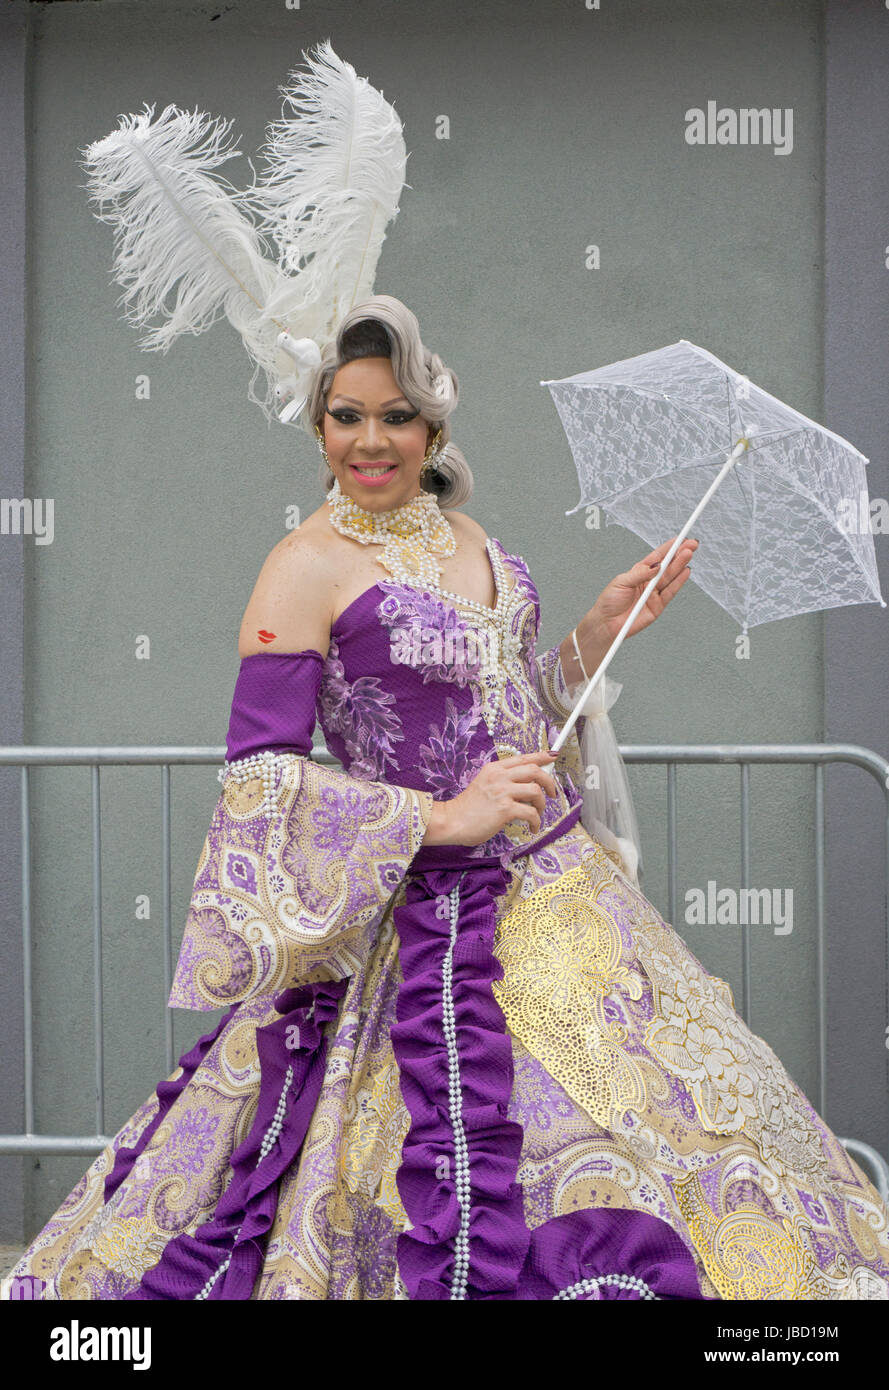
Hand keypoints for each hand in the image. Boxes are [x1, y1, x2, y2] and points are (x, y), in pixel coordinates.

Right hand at [423, 750, 558, 846]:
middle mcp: (499, 776)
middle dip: (549, 781)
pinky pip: (531, 813)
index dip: (542, 756)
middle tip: (552, 793)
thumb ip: (502, 781)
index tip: (554, 756)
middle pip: (535, 770)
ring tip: (537, 813)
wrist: (451, 821)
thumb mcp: (484, 784)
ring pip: (536, 790)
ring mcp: (502, 792)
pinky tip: (532, 827)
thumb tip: (527, 785)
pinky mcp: (505, 809)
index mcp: (494, 768)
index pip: (524, 758)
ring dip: (542, 804)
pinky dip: (536, 821)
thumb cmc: (468, 808)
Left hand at [589, 534, 697, 646]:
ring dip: (680, 565)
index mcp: (639, 572)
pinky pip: (670, 592)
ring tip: (689, 554)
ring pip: (670, 577)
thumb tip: (657, 566)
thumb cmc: (609, 602)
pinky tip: (686, 572)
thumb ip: (640, 574)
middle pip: (667, 565)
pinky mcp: (658, 606)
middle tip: (691, 544)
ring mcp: (654, 593)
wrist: (606, 624)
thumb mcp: (621, 582)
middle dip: (679, 554)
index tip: (680, 539)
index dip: (669, 548)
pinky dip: (679, 582)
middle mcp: (649, 581)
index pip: (656, 557)